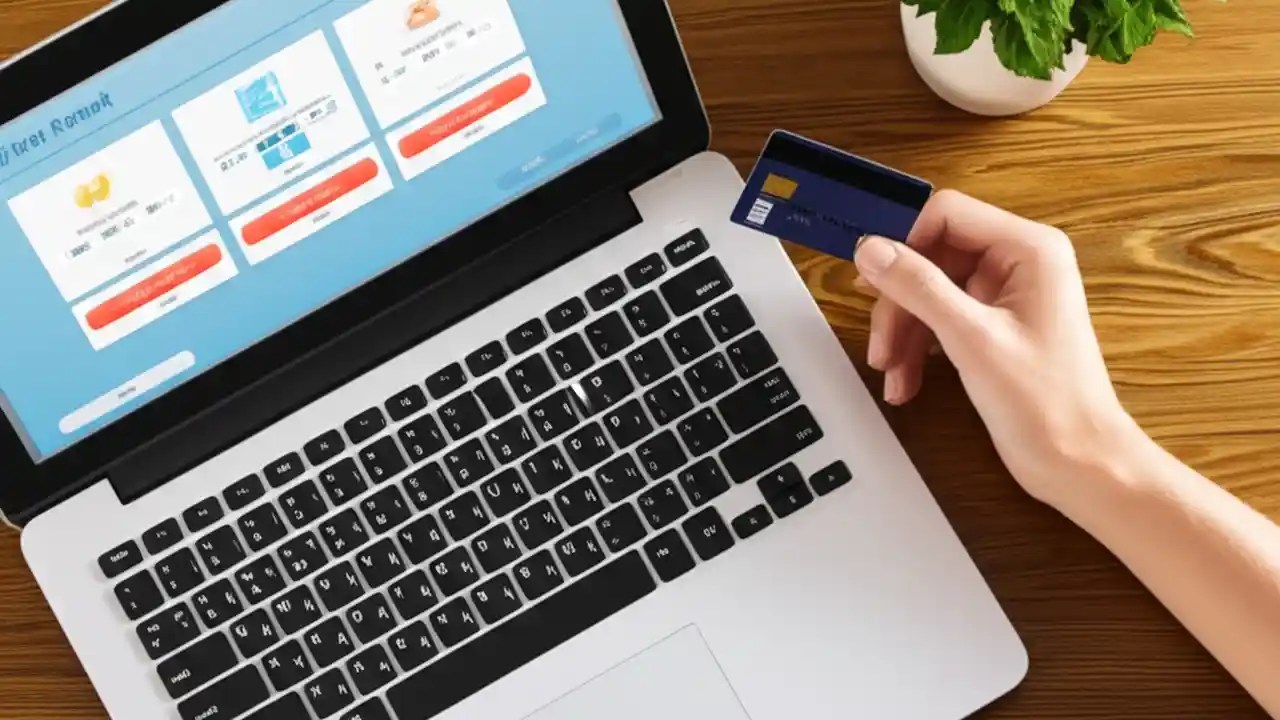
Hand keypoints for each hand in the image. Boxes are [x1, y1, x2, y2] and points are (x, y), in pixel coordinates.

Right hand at [854, 190, 1142, 505]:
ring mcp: (1006, 296)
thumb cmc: (1047, 404)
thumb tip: (871, 249)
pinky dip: (919, 348)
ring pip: (930, 291)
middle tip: (879, 343)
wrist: (1080, 464)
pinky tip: (906, 381)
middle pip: (932, 255)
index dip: (904, 242)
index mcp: (1029, 250)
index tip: (871, 280)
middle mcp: (1019, 263)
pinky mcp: (994, 327)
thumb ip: (918, 287)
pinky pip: (941, 320)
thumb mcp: (972, 339)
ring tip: (890, 371)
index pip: (947, 214)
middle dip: (900, 301)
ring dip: (904, 331)